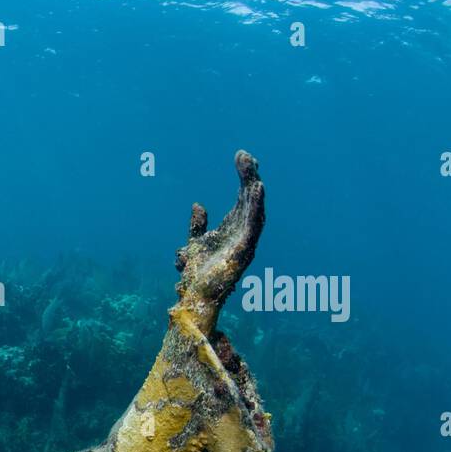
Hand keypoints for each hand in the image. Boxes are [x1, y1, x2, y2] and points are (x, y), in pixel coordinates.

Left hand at [173, 150, 265, 333]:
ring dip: (254, 189)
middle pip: (250, 200)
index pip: (242, 198)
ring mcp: (245, 242)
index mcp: (233, 229)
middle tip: (245, 156)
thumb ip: (198, 225)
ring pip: (254, 210)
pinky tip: (256, 188)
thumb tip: (199, 205)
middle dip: (249, 177)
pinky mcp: (244, 250)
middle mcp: (243, 234)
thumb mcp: (194, 243)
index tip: (240, 156)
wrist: (193, 296)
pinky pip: (254, 224)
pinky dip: (257, 206)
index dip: (243, 177)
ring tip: (254, 169)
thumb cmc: (197, 274)